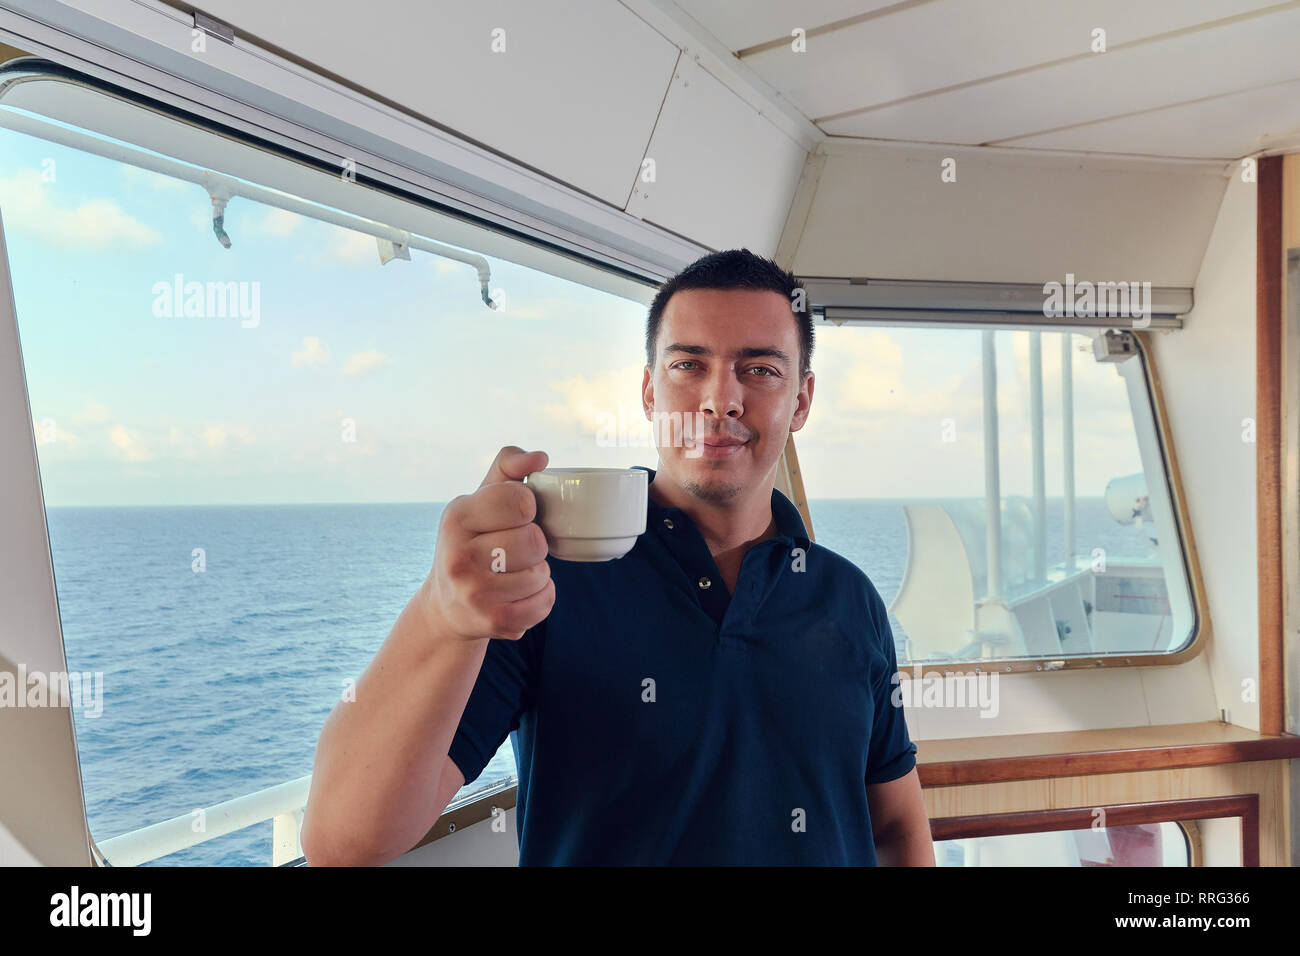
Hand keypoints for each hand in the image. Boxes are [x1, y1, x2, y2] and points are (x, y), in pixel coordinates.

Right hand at [424, 446, 553, 641]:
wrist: (448, 604)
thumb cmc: (475, 539)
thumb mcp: (482, 498)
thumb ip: (509, 466)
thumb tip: (540, 457)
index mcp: (457, 516)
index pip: (520, 501)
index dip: (528, 507)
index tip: (515, 516)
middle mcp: (458, 556)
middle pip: (534, 541)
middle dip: (535, 544)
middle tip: (516, 550)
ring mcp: (473, 592)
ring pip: (542, 574)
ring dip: (540, 572)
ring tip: (517, 572)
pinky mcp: (491, 621)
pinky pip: (544, 603)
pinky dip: (543, 597)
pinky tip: (522, 594)